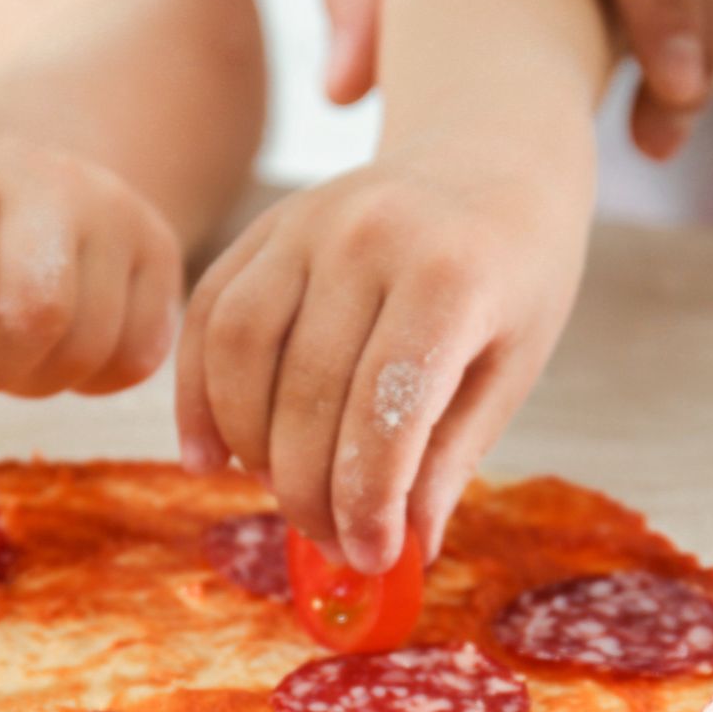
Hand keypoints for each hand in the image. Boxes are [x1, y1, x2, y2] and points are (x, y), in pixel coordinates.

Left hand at [0, 80, 181, 399]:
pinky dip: (93, 379)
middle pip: (32, 316)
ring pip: (87, 341)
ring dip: (37, 380)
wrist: (16, 151)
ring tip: (3, 359)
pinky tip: (55, 352)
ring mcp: (109, 205)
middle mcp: (36, 171)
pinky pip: (136, 355)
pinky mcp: (159, 244)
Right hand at [175, 140, 590, 574]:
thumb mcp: (512, 366)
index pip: (384, 413)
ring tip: (288, 499)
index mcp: (449, 276)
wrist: (491, 153)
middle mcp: (367, 237)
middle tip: (332, 544)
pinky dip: (197, 395)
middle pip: (306, 395)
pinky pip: (209, 317)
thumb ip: (452, 455)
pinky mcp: (266, 226)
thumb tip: (406, 547)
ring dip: (252, 450)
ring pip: (240, 356)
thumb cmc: (515, 272)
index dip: (368, 500)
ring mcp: (306, 222)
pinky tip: (211, 458)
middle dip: (310, 492)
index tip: (371, 558)